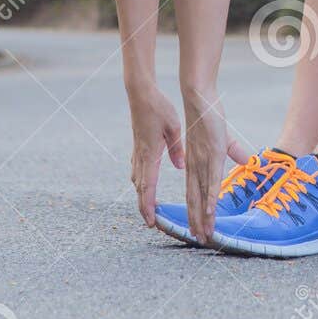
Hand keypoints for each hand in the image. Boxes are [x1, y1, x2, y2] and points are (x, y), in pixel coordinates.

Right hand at [127, 83, 184, 227]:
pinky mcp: (137, 147)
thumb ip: (177, 148)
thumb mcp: (174, 127)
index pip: (148, 186)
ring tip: (149, 210)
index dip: (149, 205)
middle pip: (141, 189)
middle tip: (151, 224)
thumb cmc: (159, 108)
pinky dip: (141, 182)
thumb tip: (180, 166)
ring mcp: (137, 152)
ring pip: (138, 180)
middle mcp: (141, 156)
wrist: (140, 94)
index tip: (152, 221)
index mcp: (150, 154)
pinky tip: (143, 185)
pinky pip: (138, 170)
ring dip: (142, 196)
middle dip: (145, 208)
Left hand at [181, 88, 248, 243]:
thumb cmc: (210, 117)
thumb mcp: (223, 139)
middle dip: (196, 222)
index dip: (195, 212)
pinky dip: (210, 201)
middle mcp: (195, 168)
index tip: (196, 228)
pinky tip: (210, 215)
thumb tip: (248, 160)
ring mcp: (202, 164)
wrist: (199, 101)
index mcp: (195, 165)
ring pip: (202, 197)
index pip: (194, 193)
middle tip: (199, 240)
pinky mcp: (211, 158)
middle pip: (195, 201)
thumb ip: (235, 151)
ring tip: (204, 235)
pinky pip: (211, 185)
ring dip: (202, 218)